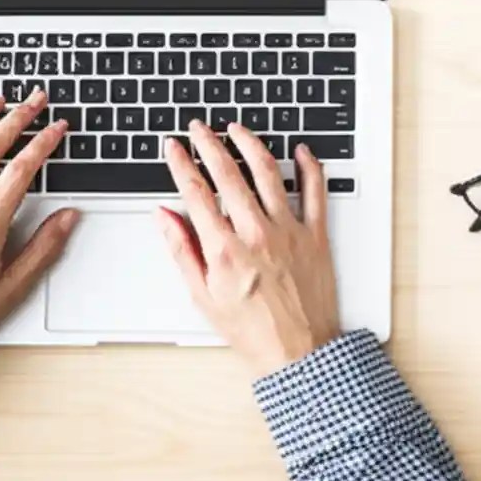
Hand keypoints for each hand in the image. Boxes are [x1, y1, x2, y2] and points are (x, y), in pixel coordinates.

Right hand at [158, 121, 339, 376]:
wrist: (299, 352)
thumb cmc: (252, 331)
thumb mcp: (203, 296)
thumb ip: (182, 251)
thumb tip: (165, 216)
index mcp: (225, 250)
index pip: (196, 193)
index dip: (181, 164)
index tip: (174, 147)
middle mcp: (257, 233)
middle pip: (228, 174)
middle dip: (209, 144)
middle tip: (199, 128)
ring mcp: (289, 231)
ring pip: (268, 173)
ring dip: (250, 144)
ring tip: (236, 129)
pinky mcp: (315, 235)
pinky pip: (315, 191)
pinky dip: (309, 166)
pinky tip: (301, 150)